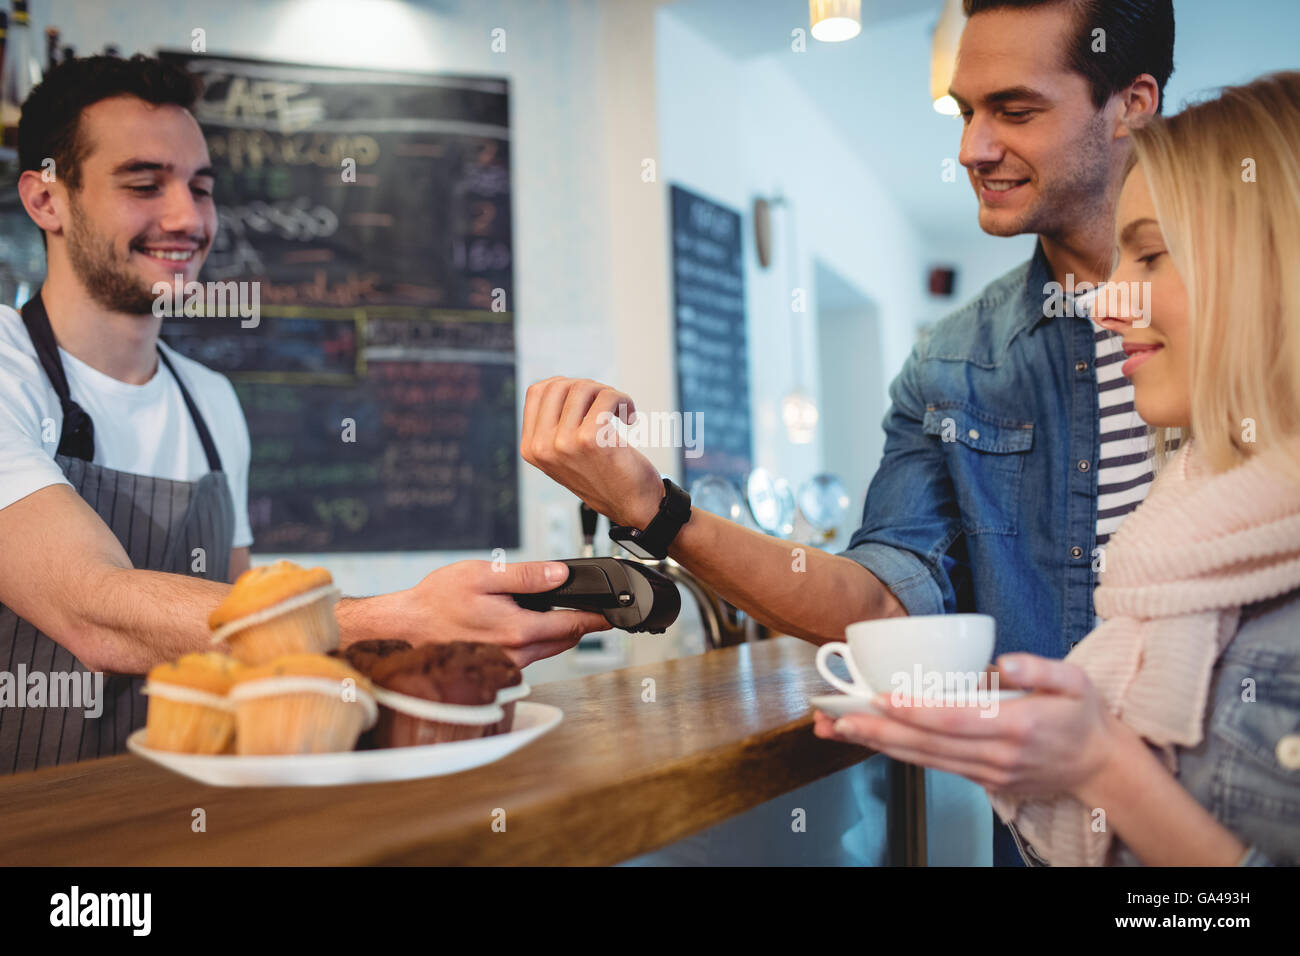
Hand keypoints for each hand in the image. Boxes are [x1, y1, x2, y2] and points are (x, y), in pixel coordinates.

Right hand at [398, 560, 610, 667]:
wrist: (404, 628)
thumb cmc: (437, 601)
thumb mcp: (483, 575)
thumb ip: (526, 576)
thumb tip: (560, 575)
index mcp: (518, 630)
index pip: (573, 626)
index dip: (597, 617)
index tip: (614, 612)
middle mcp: (516, 654)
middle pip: (565, 641)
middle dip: (582, 624)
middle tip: (594, 608)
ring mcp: (506, 664)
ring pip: (548, 649)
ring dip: (559, 632)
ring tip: (562, 612)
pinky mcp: (496, 667)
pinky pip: (529, 655)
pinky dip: (538, 639)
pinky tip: (528, 622)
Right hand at [521, 376, 664, 527]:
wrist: (632, 505)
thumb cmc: (604, 476)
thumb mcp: (564, 455)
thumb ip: (553, 425)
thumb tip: (559, 384)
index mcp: (531, 448)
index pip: (537, 392)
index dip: (565, 386)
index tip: (587, 399)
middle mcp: (542, 447)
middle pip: (559, 385)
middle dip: (589, 388)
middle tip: (607, 405)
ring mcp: (563, 444)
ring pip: (583, 387)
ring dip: (609, 393)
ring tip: (620, 411)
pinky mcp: (590, 440)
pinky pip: (608, 397)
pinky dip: (624, 400)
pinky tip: (629, 416)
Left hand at [812, 654, 1123, 797]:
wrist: (1100, 767)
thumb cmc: (1083, 716)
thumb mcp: (1076, 680)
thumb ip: (1041, 668)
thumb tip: (1005, 661)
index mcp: (1017, 726)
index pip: (955, 719)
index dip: (916, 711)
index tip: (882, 698)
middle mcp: (997, 755)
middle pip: (928, 744)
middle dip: (879, 731)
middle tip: (838, 720)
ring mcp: (988, 772)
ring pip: (924, 759)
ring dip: (880, 745)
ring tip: (840, 730)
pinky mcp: (982, 781)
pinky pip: (934, 766)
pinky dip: (901, 754)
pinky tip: (874, 741)